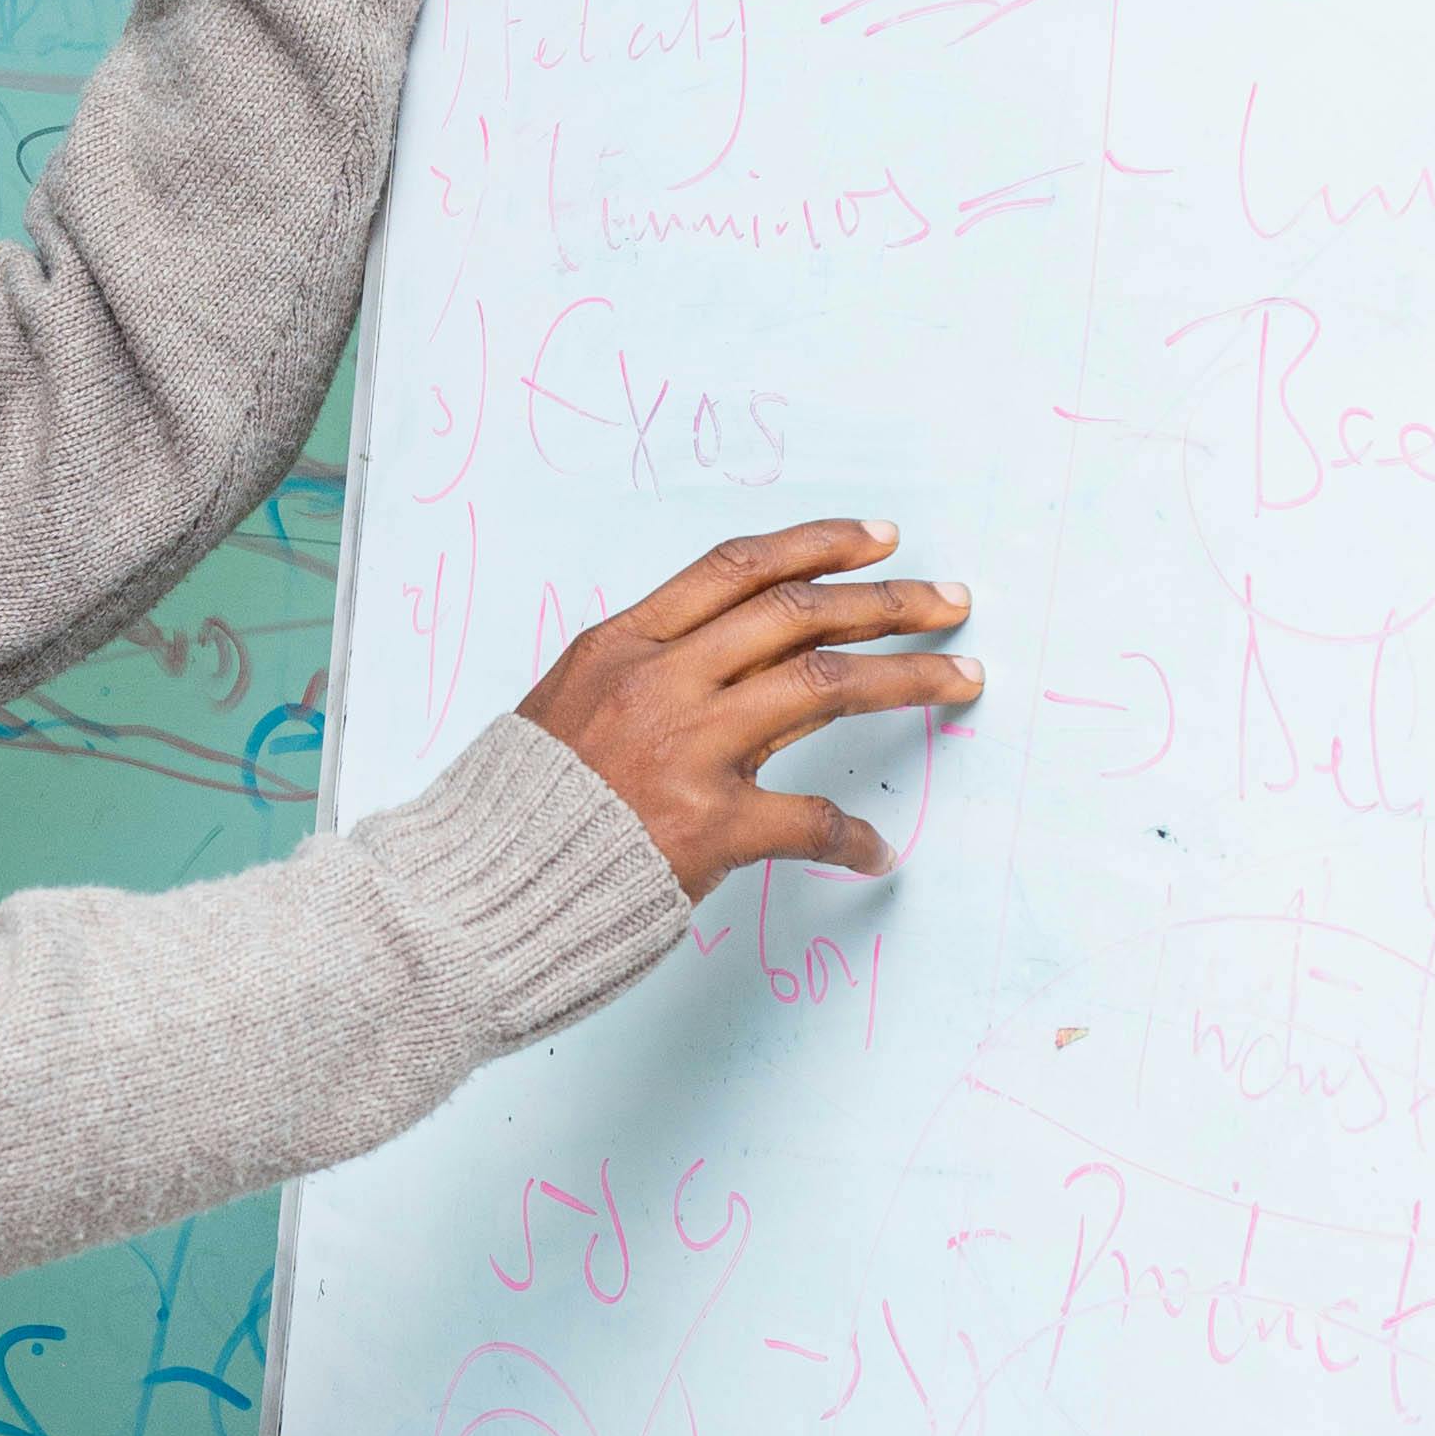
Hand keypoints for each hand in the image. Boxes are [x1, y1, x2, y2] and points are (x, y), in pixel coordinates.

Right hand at [520, 522, 980, 896]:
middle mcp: (659, 681)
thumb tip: (719, 671)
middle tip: (951, 602)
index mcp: (620, 646)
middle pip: (798, 612)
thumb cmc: (516, 814)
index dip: (818, 545)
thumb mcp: (565, 712)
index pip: (736, 568)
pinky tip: (878, 851)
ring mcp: (688, 749)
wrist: (471, 896)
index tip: (879, 540)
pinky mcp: (709, 827)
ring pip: (825, 684)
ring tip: (962, 678)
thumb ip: (642, 681)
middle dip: (888, 602)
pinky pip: (811, 820)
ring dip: (908, 677)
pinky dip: (853, 837)